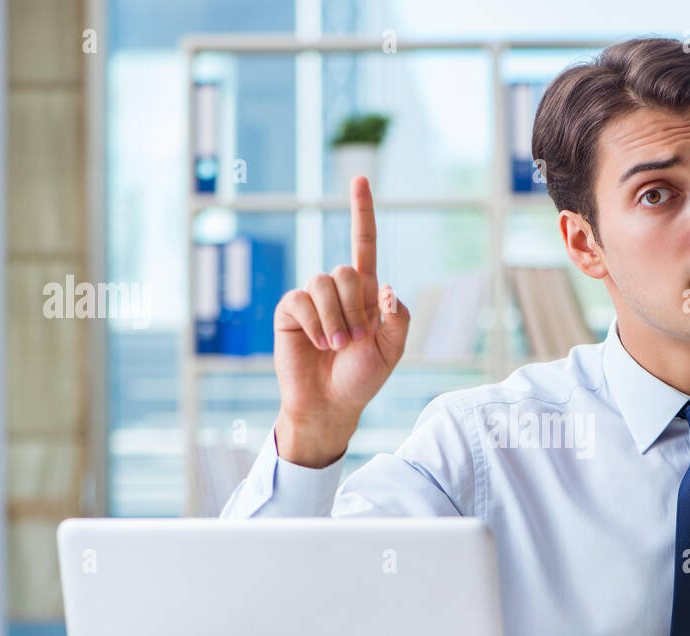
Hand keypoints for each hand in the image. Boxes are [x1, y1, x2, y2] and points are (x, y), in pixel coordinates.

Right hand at [272, 175, 410, 465]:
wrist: (331, 403)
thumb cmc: (363, 378)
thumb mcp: (392, 350)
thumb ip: (398, 318)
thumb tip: (388, 288)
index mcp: (367, 293)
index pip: (364, 244)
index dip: (361, 212)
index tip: (360, 178)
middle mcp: (338, 290)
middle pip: (346, 271)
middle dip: (354, 308)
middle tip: (354, 340)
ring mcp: (312, 299)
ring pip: (324, 283)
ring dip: (335, 320)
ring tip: (336, 347)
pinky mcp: (290, 311)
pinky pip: (302, 300)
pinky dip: (315, 324)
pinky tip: (317, 344)